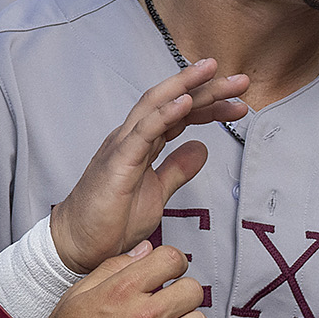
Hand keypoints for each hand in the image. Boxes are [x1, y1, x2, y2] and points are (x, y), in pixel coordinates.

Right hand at [27, 243, 209, 317]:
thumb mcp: (77, 295)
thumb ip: (113, 268)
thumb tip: (143, 251)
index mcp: (122, 291)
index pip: (172, 260)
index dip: (173, 265)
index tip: (169, 274)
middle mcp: (142, 316)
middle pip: (193, 290)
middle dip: (183, 294)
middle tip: (170, 304)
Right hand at [51, 60, 247, 272]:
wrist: (78, 244)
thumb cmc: (110, 220)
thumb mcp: (157, 193)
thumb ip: (177, 169)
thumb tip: (202, 149)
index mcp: (142, 142)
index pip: (180, 114)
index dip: (210, 105)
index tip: (239, 104)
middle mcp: (132, 136)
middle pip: (171, 101)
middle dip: (206, 87)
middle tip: (241, 81)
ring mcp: (122, 146)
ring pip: (156, 105)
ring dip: (186, 87)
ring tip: (212, 73)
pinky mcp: (117, 162)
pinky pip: (142, 132)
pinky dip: (164, 114)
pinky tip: (184, 102)